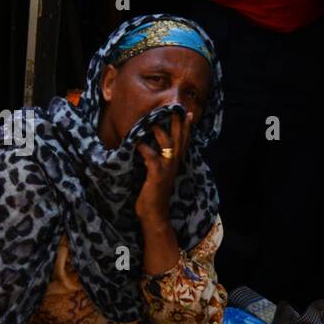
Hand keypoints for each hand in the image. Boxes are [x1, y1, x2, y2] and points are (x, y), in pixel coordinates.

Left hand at [135, 109, 190, 223]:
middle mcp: (174, 164)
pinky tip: (136, 142)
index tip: (188, 113)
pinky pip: (151, 157)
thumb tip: (147, 148)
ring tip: (152, 121)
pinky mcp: (157, 175)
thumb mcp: (157, 176)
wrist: (155, 215)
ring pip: (168, 145)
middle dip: (178, 123)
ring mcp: (166, 169)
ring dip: (160, 132)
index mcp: (175, 164)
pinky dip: (143, 148)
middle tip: (177, 108)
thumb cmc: (153, 196)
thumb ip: (156, 162)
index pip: (183, 142)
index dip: (186, 128)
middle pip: (179, 139)